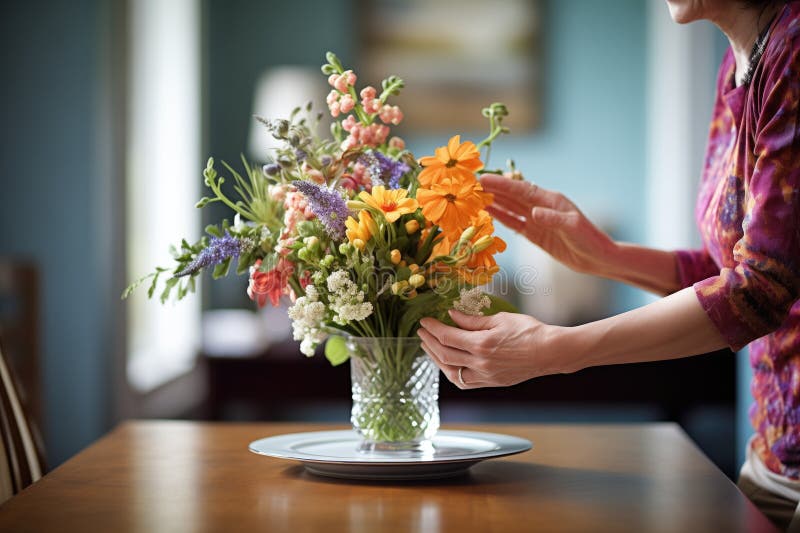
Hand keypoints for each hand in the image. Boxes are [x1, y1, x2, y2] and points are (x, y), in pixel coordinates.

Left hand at [417, 310, 568, 388]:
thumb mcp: (500, 319)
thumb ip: (472, 320)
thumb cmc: (529, 331)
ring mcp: (485, 376)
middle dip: (429, 343)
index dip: (432, 328)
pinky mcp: (491, 382)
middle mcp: (480, 363)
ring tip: (430, 348)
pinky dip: (452, 373)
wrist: (550, 352)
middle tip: (421, 333)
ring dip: (437, 360)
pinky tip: (449, 365)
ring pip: (451, 372)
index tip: (424, 321)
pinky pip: (464, 382)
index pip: (447, 337)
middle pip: (445, 355)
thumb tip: (451, 315)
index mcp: (481, 345)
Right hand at [479, 173, 616, 275]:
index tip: (483, 179)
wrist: (596, 258)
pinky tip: (488, 212)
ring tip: (473, 196)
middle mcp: (541, 206)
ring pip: (510, 207)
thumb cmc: (589, 240)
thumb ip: (553, 219)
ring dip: (493, 201)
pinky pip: (514, 223)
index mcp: (550, 200)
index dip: (501, 184)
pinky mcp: (535, 233)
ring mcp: (537, 219)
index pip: (520, 189)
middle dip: (492, 189)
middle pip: (512, 195)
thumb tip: (534, 212)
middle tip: (470, 184)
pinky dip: (501, 216)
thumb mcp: (573, 228)